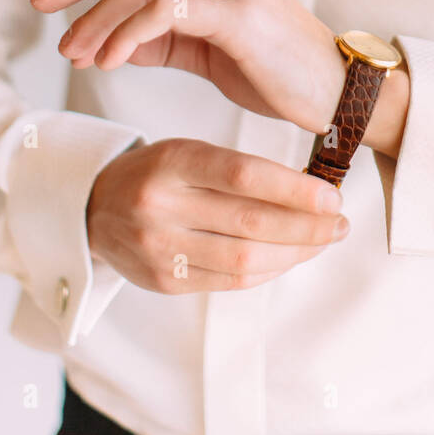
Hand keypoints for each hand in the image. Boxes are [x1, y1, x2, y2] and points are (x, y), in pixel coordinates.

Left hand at [31, 0, 346, 135]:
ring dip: (101, 19)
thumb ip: (168, 40)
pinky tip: (112, 59)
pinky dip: (130, 32)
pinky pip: (167, 11)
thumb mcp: (213, 54)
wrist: (341, 95)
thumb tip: (116, 40)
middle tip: (42, 10)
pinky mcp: (239, 15)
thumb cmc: (280, 78)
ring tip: (77, 53)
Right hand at [86, 136, 348, 293]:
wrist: (93, 209)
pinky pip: (229, 282)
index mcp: (172, 162)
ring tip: (324, 241)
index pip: (243, 175)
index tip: (332, 196)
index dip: (294, 189)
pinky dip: (268, 271)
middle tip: (341, 223)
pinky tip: (289, 258)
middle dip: (307, 228)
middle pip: (250, 224)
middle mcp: (161, 206)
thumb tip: (311, 193)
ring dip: (295, 254)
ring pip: (244, 261)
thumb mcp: (189, 152)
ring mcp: (159, 249)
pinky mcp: (162, 282)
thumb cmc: (158, 173)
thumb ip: (241, 171)